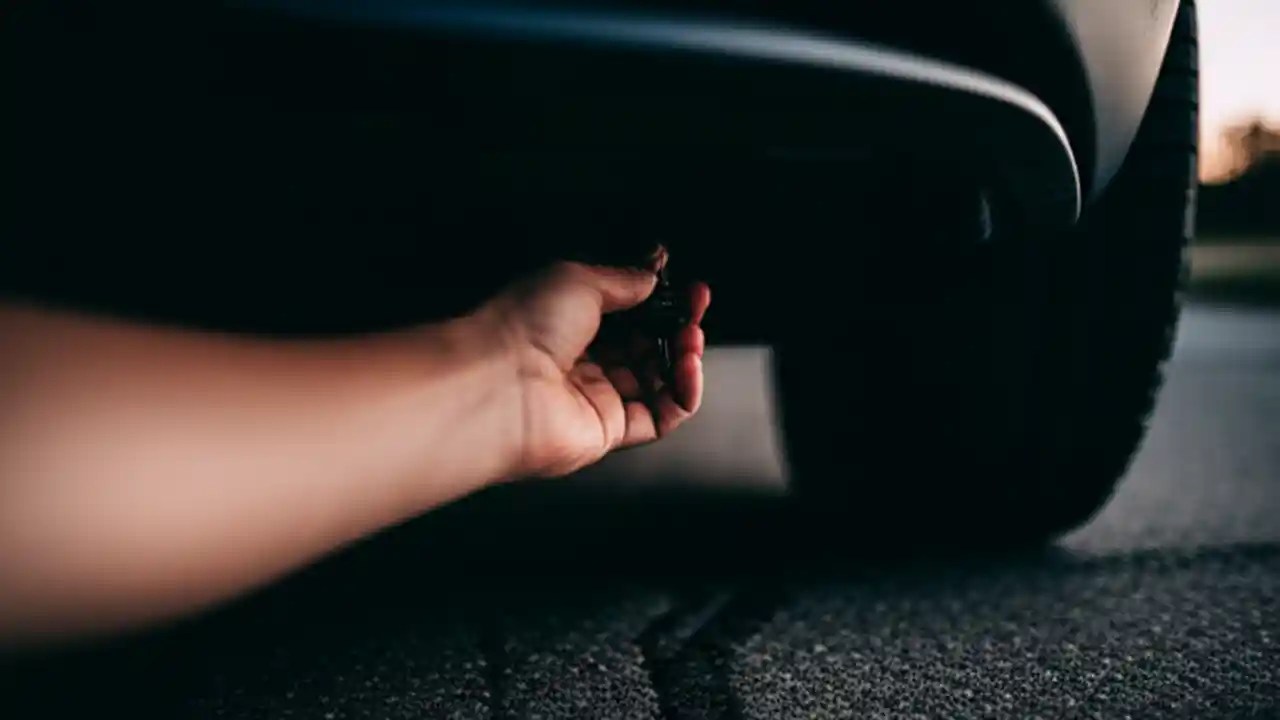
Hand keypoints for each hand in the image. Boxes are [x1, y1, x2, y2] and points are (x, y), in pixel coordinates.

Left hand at [479, 251, 710, 478]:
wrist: (499, 382)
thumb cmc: (522, 326)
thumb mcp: (580, 279)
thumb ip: (624, 278)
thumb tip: (652, 275)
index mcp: (567, 322)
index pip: (628, 313)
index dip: (659, 301)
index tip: (685, 287)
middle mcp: (580, 361)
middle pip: (646, 347)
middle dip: (676, 327)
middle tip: (695, 310)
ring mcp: (594, 398)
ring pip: (658, 381)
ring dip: (684, 358)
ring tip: (691, 339)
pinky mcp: (608, 431)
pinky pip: (660, 417)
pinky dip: (684, 396)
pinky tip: (689, 371)